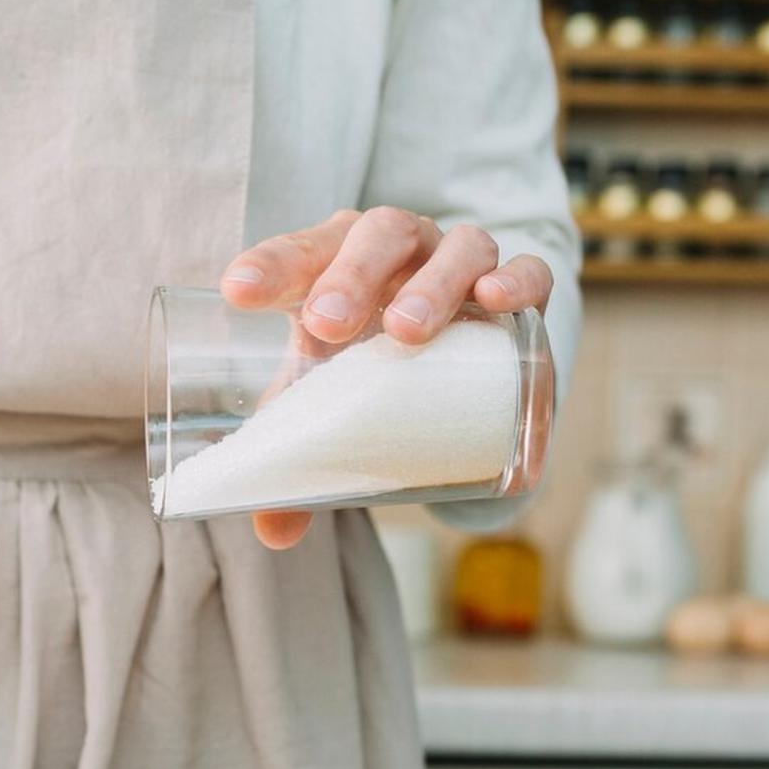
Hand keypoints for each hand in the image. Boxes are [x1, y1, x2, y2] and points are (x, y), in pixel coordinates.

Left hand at [219, 207, 553, 550]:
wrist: (457, 366)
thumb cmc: (371, 368)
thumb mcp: (329, 404)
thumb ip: (299, 457)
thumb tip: (273, 532)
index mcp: (337, 264)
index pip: (300, 253)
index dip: (271, 264)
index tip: (237, 291)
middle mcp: (399, 252)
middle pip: (378, 236)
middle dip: (349, 276)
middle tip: (326, 324)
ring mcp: (460, 264)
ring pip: (454, 248)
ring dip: (430, 284)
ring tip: (406, 332)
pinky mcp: (519, 291)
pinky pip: (531, 271)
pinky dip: (518, 278)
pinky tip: (496, 298)